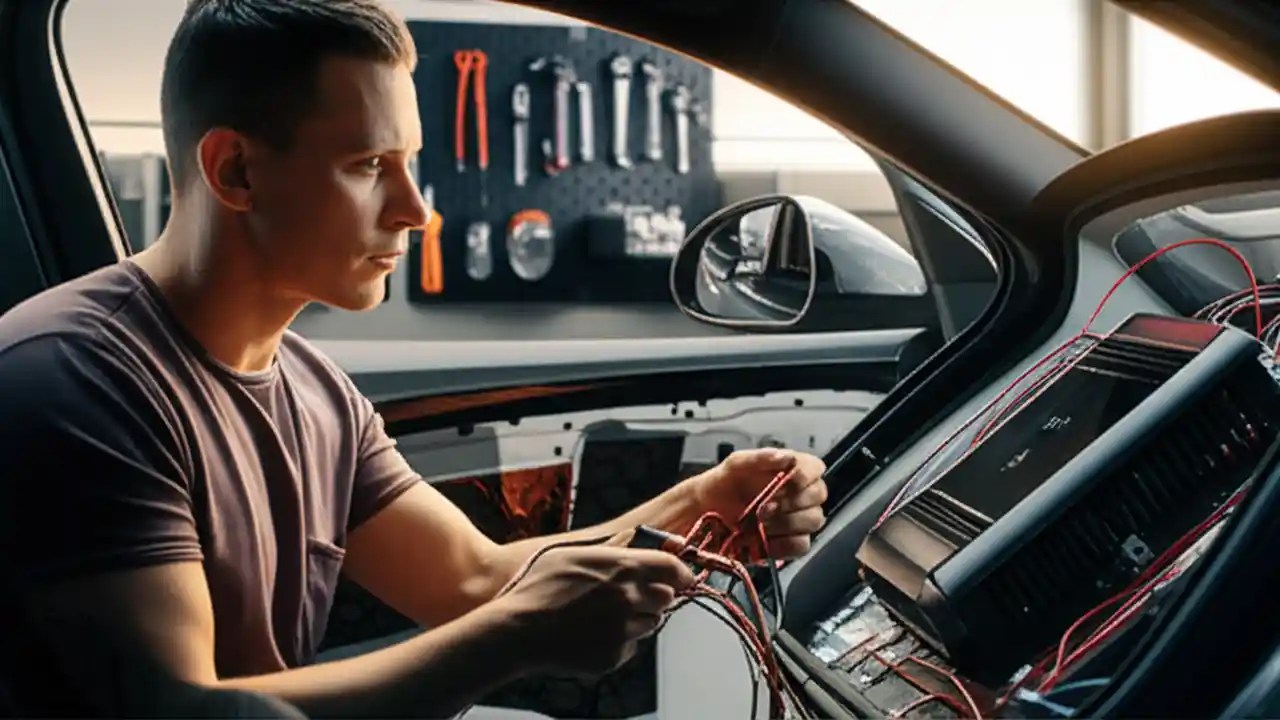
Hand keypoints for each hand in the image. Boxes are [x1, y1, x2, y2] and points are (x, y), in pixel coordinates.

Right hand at [498, 531, 695, 677]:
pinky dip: (619, 642)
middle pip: (666, 597)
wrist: (516, 631)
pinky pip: (631, 647)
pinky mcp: (614, 656)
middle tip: (629, 596)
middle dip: (654, 595)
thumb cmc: (538, 587)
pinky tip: (592, 635)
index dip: (680, 572)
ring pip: (651, 624)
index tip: (680, 577)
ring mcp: (623, 630)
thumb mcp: (572, 553)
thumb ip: (611, 546)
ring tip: (603, 616)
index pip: (673, 568)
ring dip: (637, 619)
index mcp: (623, 567)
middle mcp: (629, 598)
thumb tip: (638, 537)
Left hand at [694, 448, 827, 559]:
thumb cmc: (725, 483)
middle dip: (791, 502)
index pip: (816, 468)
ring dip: (786, 522)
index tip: (786, 481)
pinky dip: (783, 543)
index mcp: (793, 469)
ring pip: (813, 520)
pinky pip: (801, 545)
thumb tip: (786, 457)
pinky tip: (763, 538)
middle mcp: (801, 494)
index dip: (805, 475)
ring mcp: (798, 520)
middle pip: (818, 496)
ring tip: (759, 522)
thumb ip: (760, 457)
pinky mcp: (790, 544)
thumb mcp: (736, 464)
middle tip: (764, 506)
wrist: (706, 511)